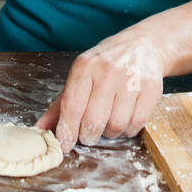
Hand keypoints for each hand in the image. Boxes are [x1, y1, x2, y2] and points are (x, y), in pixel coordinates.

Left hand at [35, 28, 167, 151]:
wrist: (143, 46)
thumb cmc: (105, 63)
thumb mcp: (80, 75)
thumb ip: (60, 104)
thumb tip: (40, 129)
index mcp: (85, 66)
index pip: (72, 105)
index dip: (67, 130)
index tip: (64, 145)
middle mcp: (108, 70)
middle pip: (93, 120)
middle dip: (88, 135)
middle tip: (88, 134)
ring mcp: (131, 78)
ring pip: (116, 125)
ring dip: (109, 133)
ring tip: (108, 122)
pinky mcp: (151, 88)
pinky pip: (136, 124)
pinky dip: (128, 130)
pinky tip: (124, 119)